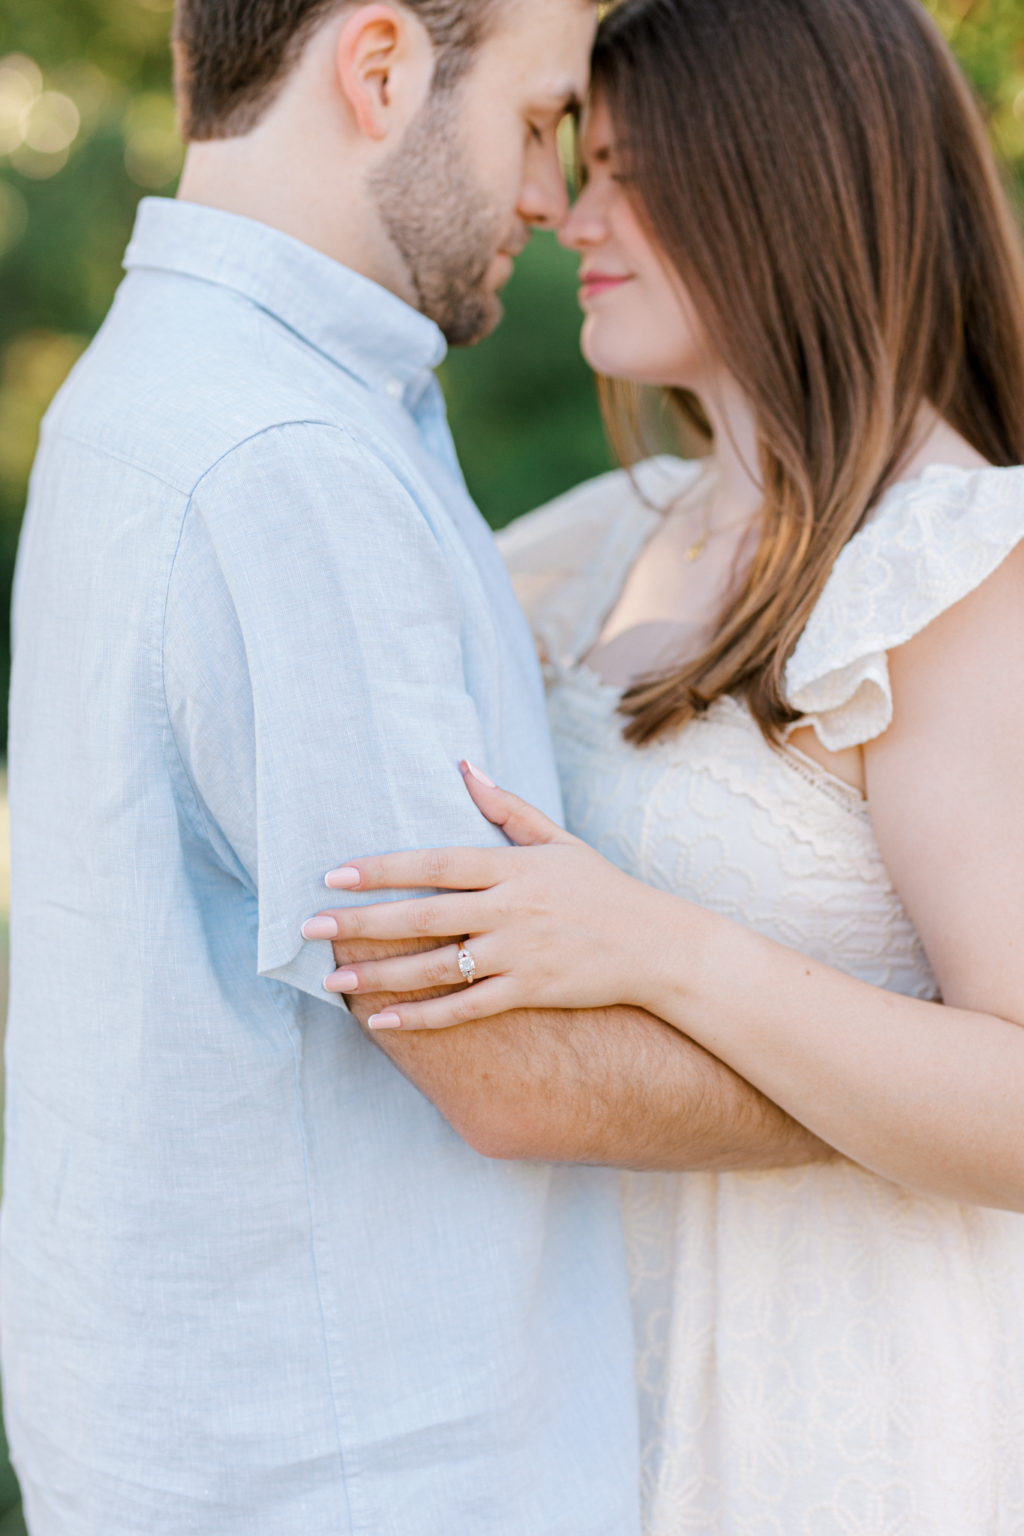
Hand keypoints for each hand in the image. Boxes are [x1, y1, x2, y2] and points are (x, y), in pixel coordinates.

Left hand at [301, 761, 676, 1029]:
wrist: (655, 946)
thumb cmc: (601, 889)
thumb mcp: (558, 840)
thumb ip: (507, 807)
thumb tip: (463, 766)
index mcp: (512, 867)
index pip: (435, 863)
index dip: (382, 869)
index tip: (334, 874)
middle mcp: (510, 909)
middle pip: (424, 915)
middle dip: (363, 922)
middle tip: (310, 927)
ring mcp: (519, 954)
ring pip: (437, 967)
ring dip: (381, 975)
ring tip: (333, 980)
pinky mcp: (529, 992)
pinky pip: (466, 1009)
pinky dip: (423, 1018)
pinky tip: (383, 1022)